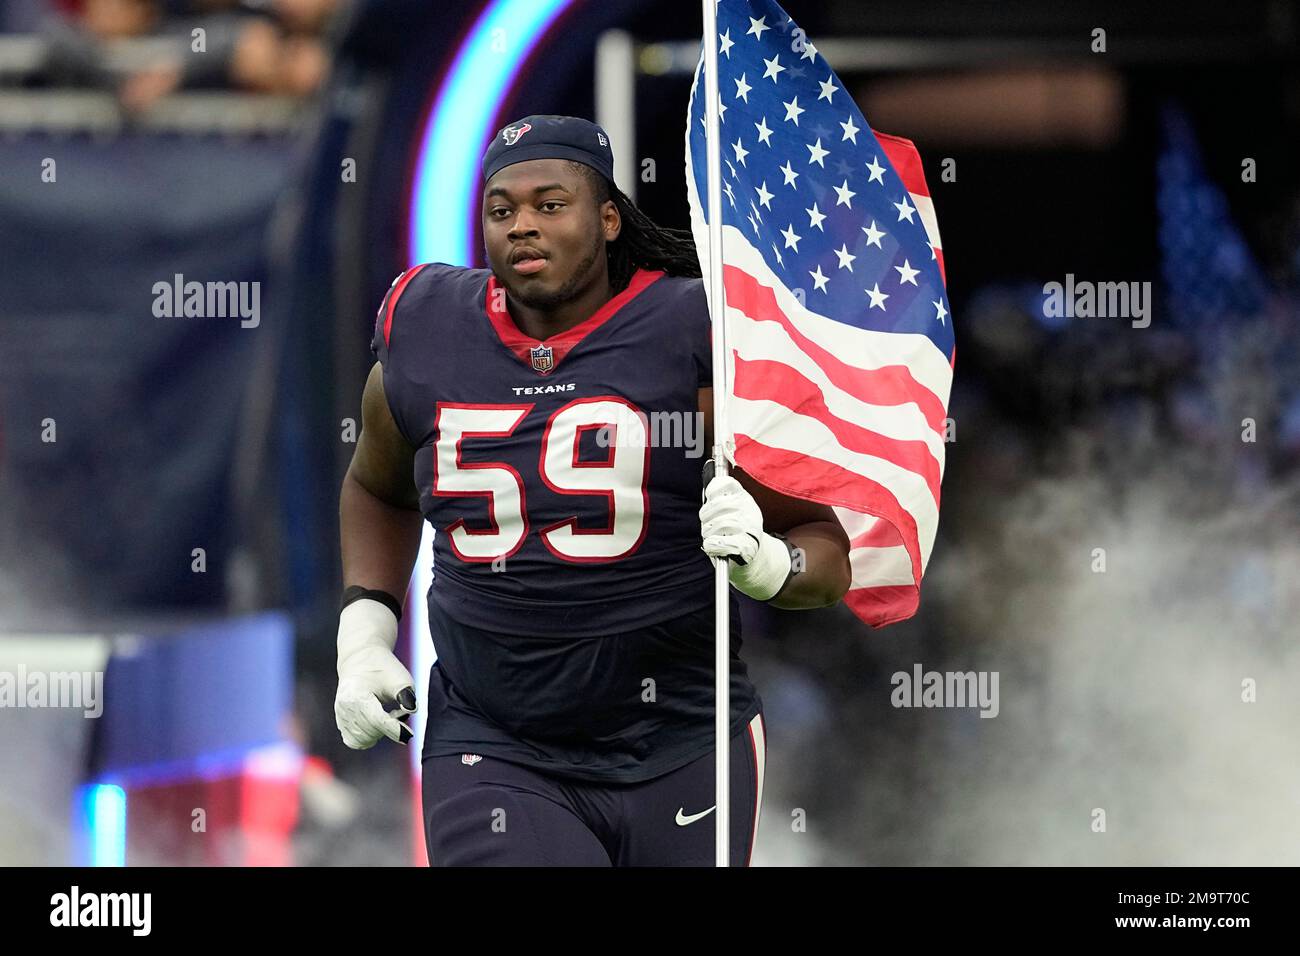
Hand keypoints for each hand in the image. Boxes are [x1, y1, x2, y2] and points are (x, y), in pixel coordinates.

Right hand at [334, 599, 416, 748]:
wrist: (361, 661)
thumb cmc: (383, 669)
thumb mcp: (400, 678)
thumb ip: (407, 695)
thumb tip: (412, 710)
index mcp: (357, 695)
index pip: (377, 720)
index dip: (395, 730)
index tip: (409, 735)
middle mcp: (345, 708)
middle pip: (372, 732)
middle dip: (389, 727)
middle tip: (398, 711)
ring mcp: (341, 716)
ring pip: (364, 740)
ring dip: (380, 733)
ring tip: (386, 714)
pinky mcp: (341, 722)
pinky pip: (356, 741)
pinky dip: (369, 736)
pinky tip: (376, 722)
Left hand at [699, 472, 792, 600]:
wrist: (751, 559)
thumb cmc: (733, 532)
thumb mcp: (728, 511)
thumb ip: (719, 498)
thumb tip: (709, 483)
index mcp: (744, 498)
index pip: (727, 483)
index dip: (713, 490)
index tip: (710, 499)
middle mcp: (750, 510)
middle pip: (718, 505)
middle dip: (705, 516)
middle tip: (707, 525)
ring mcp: (750, 528)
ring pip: (718, 524)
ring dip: (707, 533)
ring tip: (711, 537)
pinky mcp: (746, 547)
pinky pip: (719, 542)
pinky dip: (711, 545)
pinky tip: (712, 546)